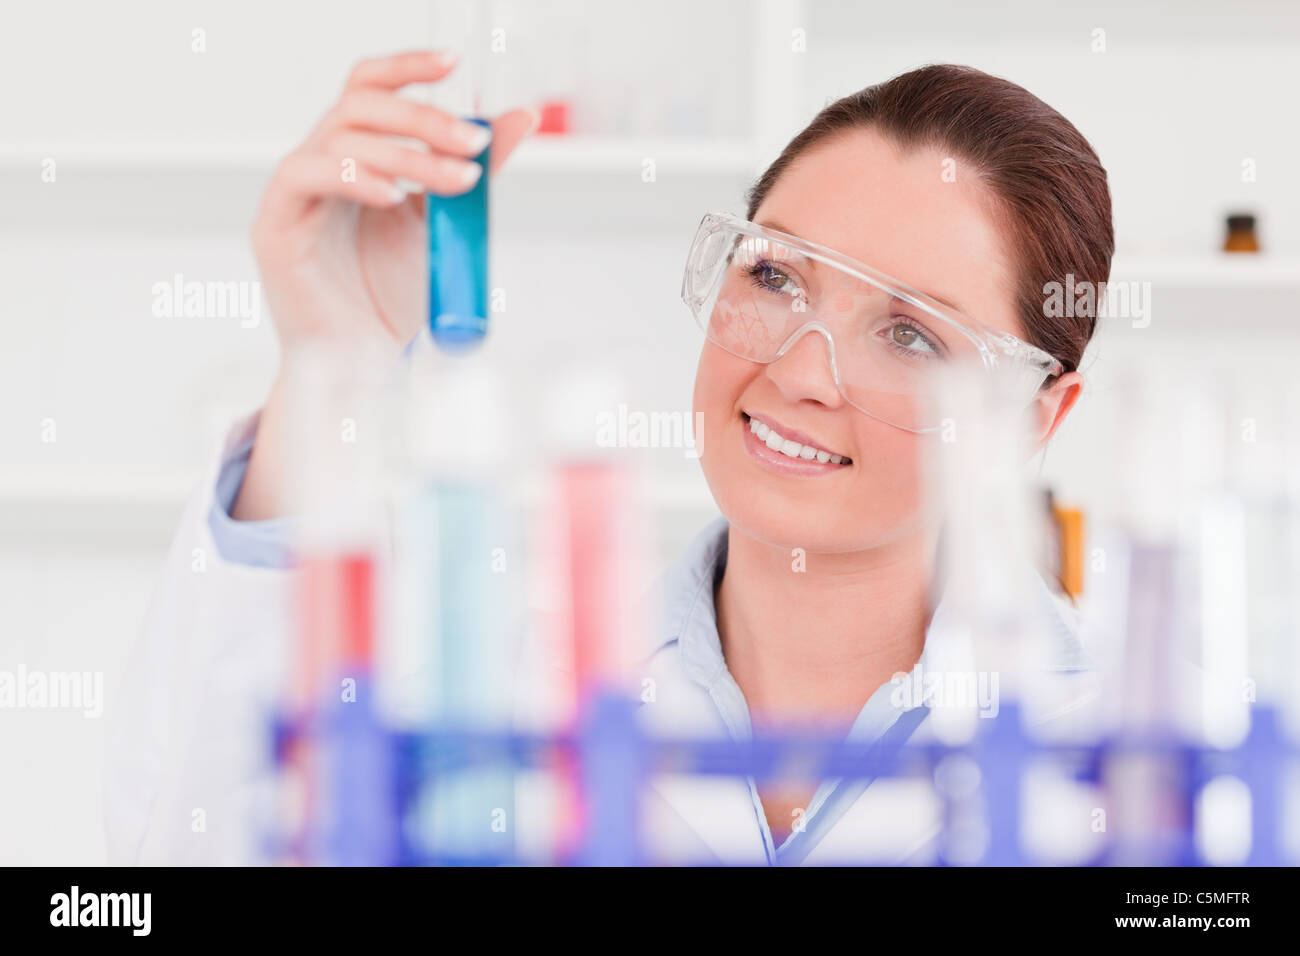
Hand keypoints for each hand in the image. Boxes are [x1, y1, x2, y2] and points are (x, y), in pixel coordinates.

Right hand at [250, 48, 535, 352]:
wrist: (364, 362)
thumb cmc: (394, 296)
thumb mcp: (445, 222)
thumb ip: (472, 168)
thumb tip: (521, 117)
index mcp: (355, 155)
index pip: (371, 88)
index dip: (407, 67)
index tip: (454, 64)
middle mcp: (320, 163)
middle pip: (361, 104)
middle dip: (424, 118)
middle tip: (474, 143)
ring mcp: (294, 191)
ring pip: (343, 137)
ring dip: (408, 153)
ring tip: (456, 181)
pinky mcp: (274, 224)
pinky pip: (306, 175)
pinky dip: (355, 178)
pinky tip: (394, 197)